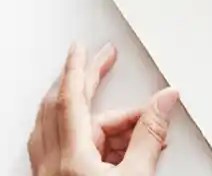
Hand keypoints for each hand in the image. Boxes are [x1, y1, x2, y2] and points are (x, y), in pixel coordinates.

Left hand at [28, 43, 178, 175]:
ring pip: (61, 129)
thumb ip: (150, 136)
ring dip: (90, 115)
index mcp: (70, 157)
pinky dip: (87, 138)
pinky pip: (62, 148)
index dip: (77, 68)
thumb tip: (164, 101)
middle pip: (62, 108)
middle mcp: (51, 164)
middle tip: (104, 60)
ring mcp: (48, 175)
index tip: (80, 48)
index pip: (69, 99)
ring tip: (126, 115)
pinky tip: (113, 143)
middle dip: (85, 81)